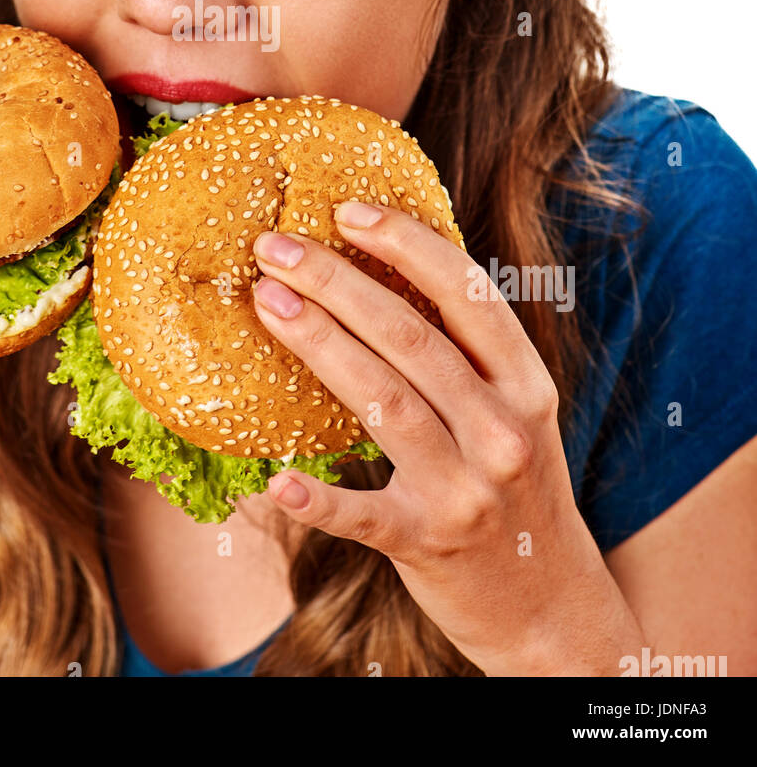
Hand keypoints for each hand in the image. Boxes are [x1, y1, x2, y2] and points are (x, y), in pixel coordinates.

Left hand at [250, 200, 643, 675]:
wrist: (553, 609)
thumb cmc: (517, 489)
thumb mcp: (516, 413)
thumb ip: (469, 354)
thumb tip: (387, 267)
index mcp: (528, 386)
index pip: (468, 295)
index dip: (407, 245)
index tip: (348, 210)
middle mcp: (503, 432)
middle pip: (411, 338)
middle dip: (337, 282)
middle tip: (275, 245)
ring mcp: (468, 490)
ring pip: (384, 401)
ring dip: (319, 344)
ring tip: (266, 300)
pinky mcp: (429, 544)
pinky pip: (363, 515)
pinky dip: (319, 499)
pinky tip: (276, 477)